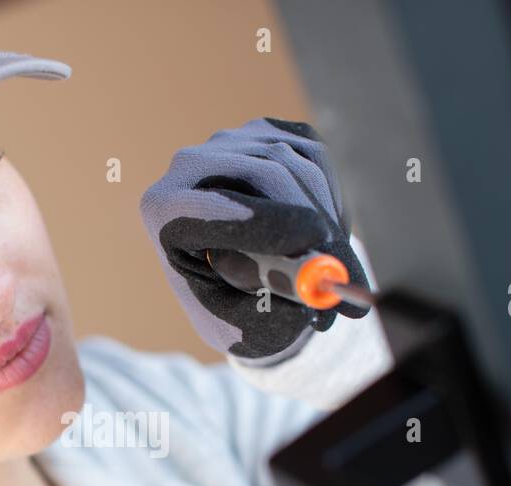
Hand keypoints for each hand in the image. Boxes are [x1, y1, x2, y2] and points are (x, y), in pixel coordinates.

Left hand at [138, 117, 368, 362]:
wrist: (237, 282)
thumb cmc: (233, 310)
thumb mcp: (244, 329)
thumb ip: (273, 313)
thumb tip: (314, 294)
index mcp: (165, 212)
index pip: (214, 206)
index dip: (268, 222)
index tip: (316, 244)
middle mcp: (190, 164)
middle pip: (265, 172)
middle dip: (316, 221)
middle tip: (345, 269)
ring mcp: (230, 141)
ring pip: (300, 165)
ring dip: (328, 221)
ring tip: (328, 270)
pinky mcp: (267, 131)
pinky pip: (316, 156)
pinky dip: (331, 200)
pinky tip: (319, 236)